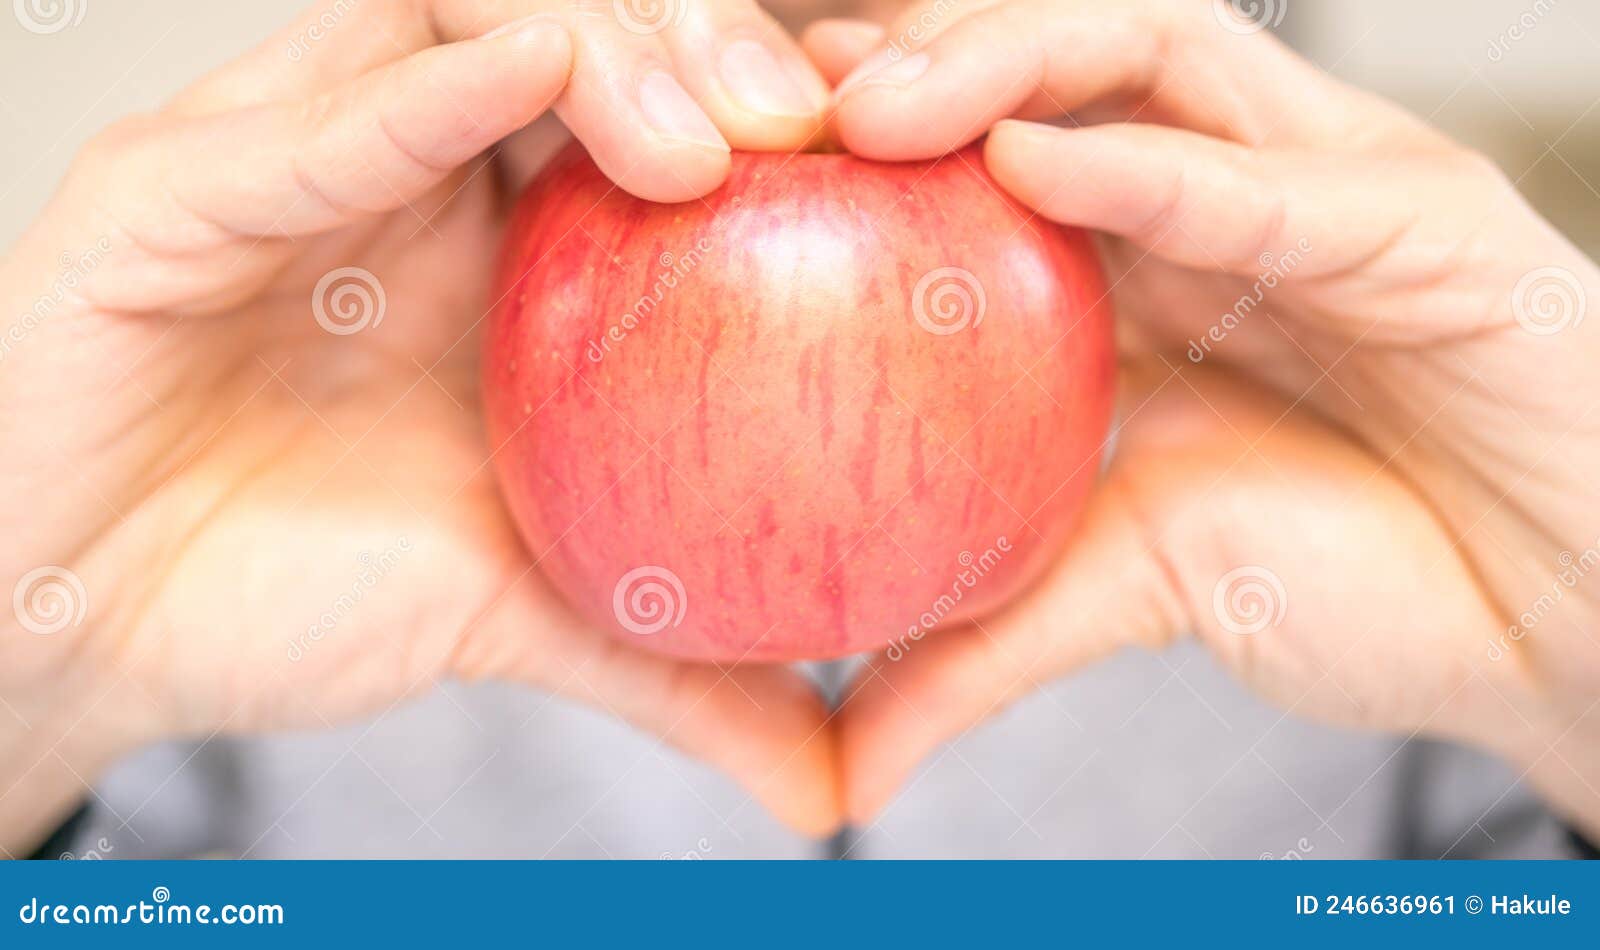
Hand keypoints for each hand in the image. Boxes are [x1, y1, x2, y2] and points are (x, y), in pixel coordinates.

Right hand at [0, 0, 840, 854]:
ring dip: (606, 45)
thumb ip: (674, 667)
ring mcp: (293, 151)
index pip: (663, 106)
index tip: (903, 155)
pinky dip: (421, 93)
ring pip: (462, 15)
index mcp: (503, 232)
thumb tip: (833, 782)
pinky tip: (531, 66)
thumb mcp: (519, 612)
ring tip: (710, 144)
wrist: (90, 627)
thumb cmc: (290, 587)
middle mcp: (409, 159)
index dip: (784, 100)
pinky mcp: (172, 185)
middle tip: (816, 134)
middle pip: (587, 27)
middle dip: (714, 47)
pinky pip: (310, 117)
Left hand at [806, 0, 1599, 837]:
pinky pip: (1269, 185)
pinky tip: (1028, 164)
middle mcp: (1218, 190)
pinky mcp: (1421, 221)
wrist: (1553, 610)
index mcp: (1142, 251)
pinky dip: (1150, 175)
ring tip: (877, 106)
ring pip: (1150, 59)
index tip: (738, 153)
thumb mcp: (1130, 585)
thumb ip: (982, 646)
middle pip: (1048, 60)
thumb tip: (840, 761)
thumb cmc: (1361, 566)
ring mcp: (1319, 184)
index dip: (868, 128)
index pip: (988, 134)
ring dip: (1005, 61)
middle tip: (782, 108)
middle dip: (912, 59)